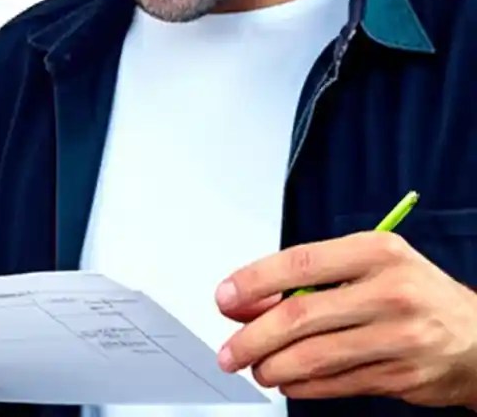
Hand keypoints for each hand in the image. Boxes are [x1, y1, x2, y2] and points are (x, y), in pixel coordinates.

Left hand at [215, 231, 476, 408]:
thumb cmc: (413, 293)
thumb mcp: (367, 267)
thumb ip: (308, 281)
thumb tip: (244, 303)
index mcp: (377, 252)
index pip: (300, 263)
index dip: (253, 282)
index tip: (225, 297)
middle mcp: (390, 292)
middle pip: (299, 316)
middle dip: (252, 337)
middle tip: (230, 350)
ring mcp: (398, 337)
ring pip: (313, 356)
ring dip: (272, 366)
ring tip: (256, 367)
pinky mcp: (400, 375)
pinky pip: (333, 384)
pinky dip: (300, 386)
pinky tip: (287, 380)